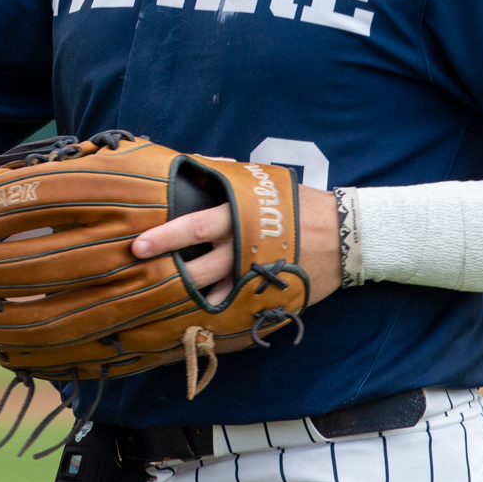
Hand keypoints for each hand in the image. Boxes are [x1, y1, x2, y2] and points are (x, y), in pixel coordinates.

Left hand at [131, 181, 340, 305]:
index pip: (196, 227)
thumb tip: (190, 161)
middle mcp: (244, 247)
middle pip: (200, 265)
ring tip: (159, 305)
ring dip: (189, 298)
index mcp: (240, 217)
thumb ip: (227, 174)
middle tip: (141, 279)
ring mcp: (256, 275)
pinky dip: (217, 314)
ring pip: (215, 291)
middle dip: (169, 272)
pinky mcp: (268, 294)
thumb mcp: (263, 181)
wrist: (344, 234)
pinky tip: (196, 319)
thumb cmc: (299, 203)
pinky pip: (237, 307)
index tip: (138, 244)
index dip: (165, 236)